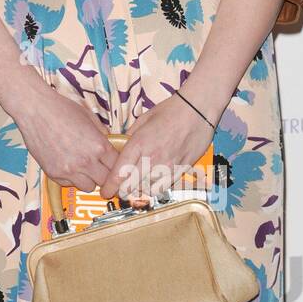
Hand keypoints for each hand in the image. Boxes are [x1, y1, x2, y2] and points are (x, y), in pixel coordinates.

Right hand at [13, 82, 121, 193]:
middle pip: (105, 181)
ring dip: (88, 179)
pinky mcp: (53, 173)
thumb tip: (109, 145)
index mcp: (99, 146)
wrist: (35, 109)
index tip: (111, 164)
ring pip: (88, 187)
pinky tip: (66, 164)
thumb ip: (102, 134)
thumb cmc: (61, 109)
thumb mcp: (89, 117)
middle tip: (98, 167)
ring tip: (81, 167)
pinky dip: (70, 178)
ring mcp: (69, 170)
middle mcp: (86, 161)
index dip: (115, 165)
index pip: (117, 167)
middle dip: (104, 174)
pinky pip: (68, 184)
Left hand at [95, 95, 214, 203]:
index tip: (105, 191)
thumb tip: (121, 148)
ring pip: (147, 190)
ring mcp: (167, 165)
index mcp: (138, 143)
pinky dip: (155, 190)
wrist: (197, 109)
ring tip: (135, 188)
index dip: (110, 186)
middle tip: (118, 191)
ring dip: (138, 192)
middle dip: (121, 191)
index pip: (119, 172)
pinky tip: (152, 186)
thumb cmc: (170, 111)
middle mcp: (152, 157)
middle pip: (131, 185)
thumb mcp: (143, 120)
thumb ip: (130, 136)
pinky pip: (164, 188)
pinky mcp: (181, 170)